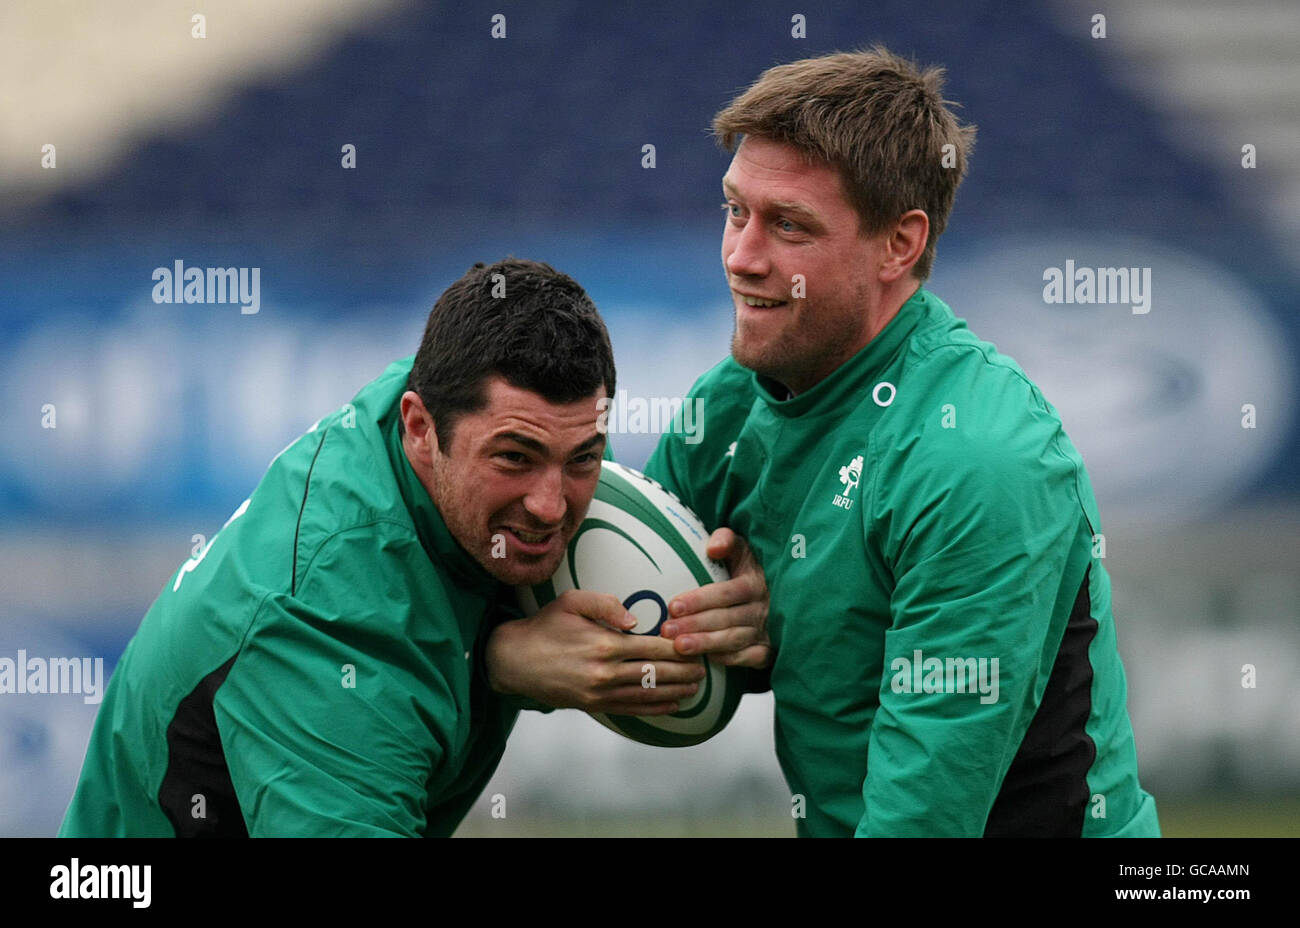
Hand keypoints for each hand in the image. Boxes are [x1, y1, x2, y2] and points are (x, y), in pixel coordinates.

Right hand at [485, 589, 707, 715]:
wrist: (514, 661)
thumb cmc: (545, 626)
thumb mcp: (571, 602)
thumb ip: (605, 604)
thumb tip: (634, 618)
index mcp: (604, 644)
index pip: (653, 647)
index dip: (678, 647)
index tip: (696, 643)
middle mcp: (605, 673)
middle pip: (657, 673)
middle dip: (685, 671)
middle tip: (705, 666)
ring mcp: (600, 693)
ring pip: (649, 694)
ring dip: (677, 691)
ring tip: (697, 686)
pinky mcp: (594, 706)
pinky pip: (633, 709)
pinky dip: (656, 708)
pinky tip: (673, 704)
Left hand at [660, 527, 770, 668]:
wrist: (783, 594)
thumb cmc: (749, 569)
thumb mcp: (741, 549)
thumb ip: (726, 540)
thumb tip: (712, 548)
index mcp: (754, 582)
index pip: (726, 593)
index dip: (700, 600)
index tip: (673, 606)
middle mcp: (762, 607)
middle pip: (726, 618)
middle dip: (695, 625)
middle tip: (667, 630)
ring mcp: (767, 630)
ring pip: (734, 639)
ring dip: (706, 644)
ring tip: (679, 647)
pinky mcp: (769, 649)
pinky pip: (750, 657)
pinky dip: (730, 659)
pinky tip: (708, 660)